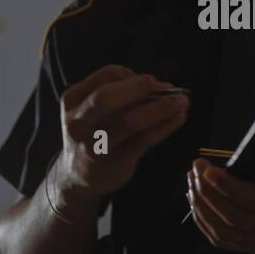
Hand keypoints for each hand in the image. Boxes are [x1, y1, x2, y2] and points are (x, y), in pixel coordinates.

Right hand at [56, 65, 189, 205]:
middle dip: (142, 88)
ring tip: (181, 102)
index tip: (151, 81)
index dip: (132, 75)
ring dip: (161, 108)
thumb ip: (120, 97)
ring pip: (129, 121)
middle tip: (169, 88)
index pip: (106, 76)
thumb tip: (161, 86)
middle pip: (107, 97)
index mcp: (73, 101)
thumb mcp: (94, 111)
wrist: (78, 178)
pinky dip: (165, 127)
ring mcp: (94, 145)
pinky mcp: (113, 163)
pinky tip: (178, 119)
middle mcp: (78, 123)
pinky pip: (143, 141)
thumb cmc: (94, 135)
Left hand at [186, 150, 254, 253]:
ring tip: (192, 182)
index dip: (233, 189)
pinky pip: (226, 243)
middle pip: (238, 219)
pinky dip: (206, 224)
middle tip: (195, 169)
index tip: (211, 169)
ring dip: (204, 208)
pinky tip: (196, 203)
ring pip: (228, 233)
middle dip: (211, 194)